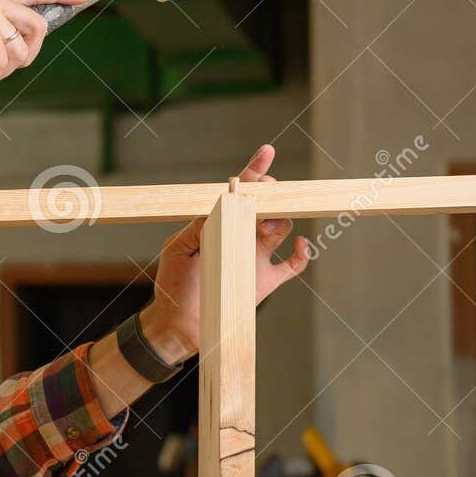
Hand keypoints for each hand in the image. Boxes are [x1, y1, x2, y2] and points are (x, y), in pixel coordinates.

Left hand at [140, 144, 313, 360]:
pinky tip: (299, 246)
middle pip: (267, 205)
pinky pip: (294, 264)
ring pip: (282, 228)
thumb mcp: (176, 249)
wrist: (178, 325)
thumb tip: (217, 207)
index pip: (239, 192)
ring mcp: (255, 257)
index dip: (254, 171)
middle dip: (272, 194)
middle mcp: (241, 235)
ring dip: (280, 221)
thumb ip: (196, 227)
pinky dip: (303, 253)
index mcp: (220, 223)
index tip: (267, 152)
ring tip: (265, 228)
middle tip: (268, 195)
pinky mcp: (265, 282)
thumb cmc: (172, 284)